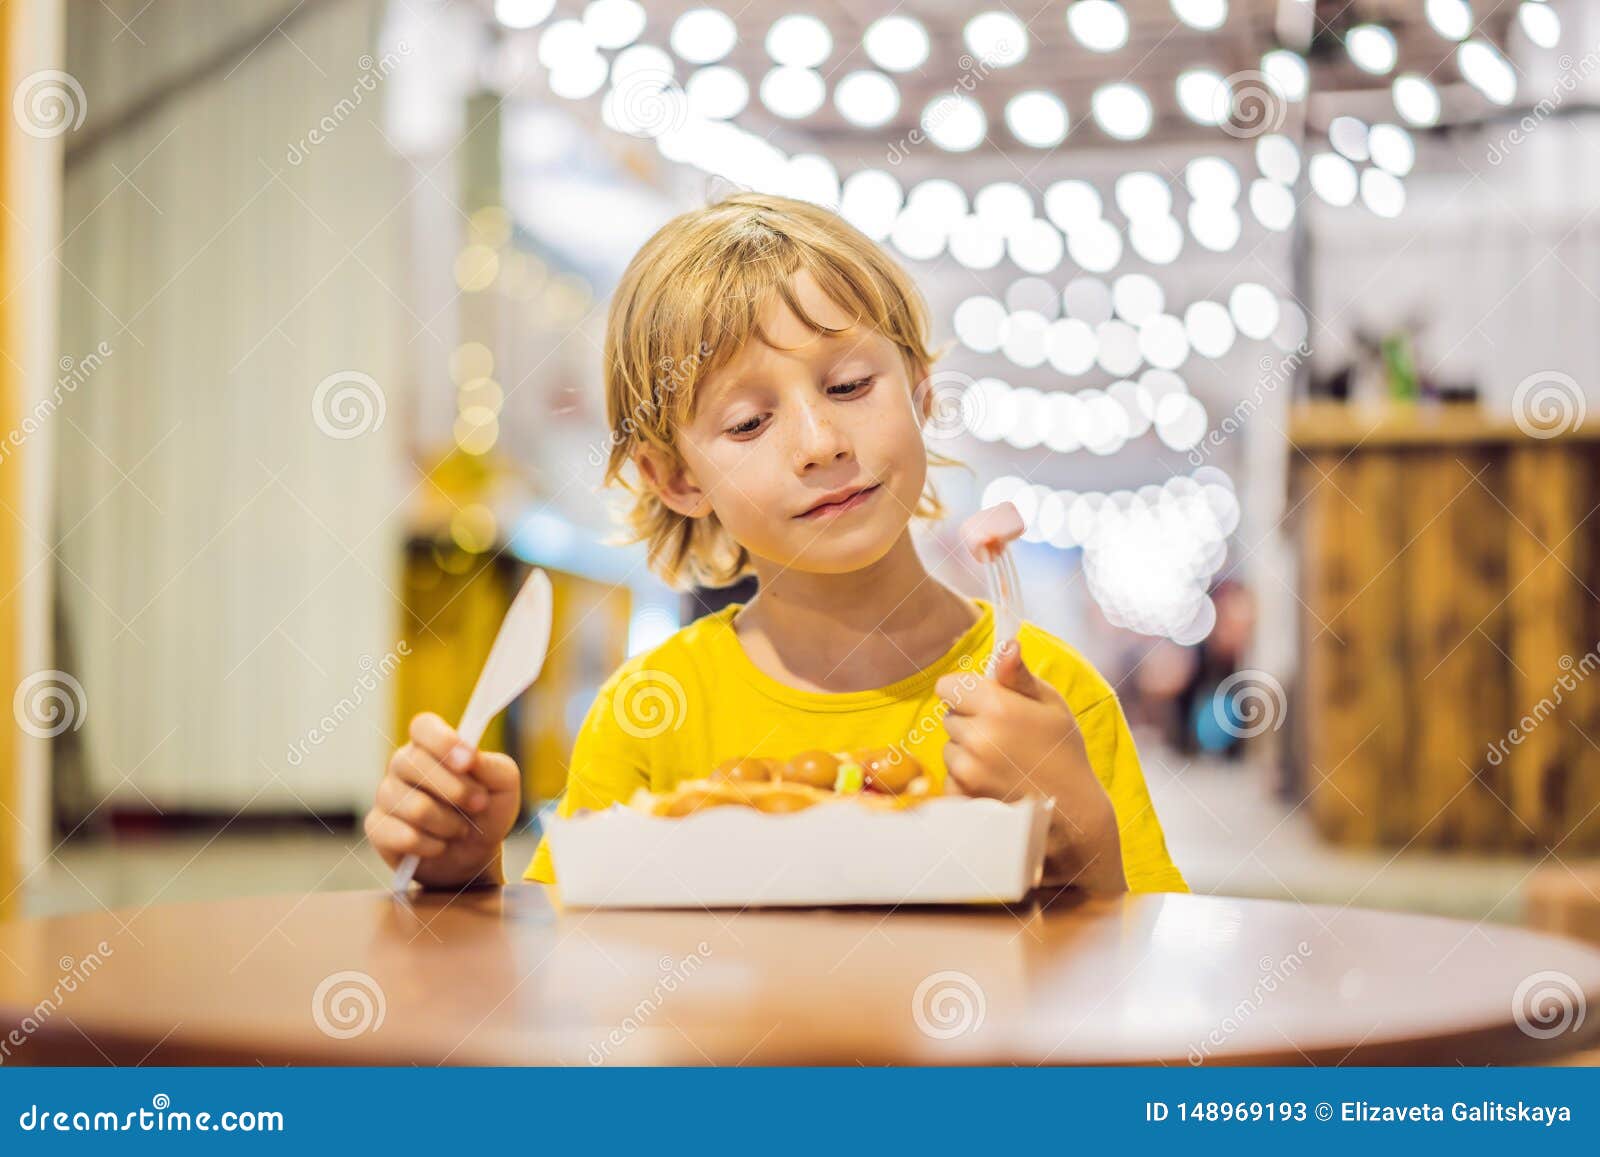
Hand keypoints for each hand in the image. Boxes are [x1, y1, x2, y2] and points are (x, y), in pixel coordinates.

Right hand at [365, 712, 521, 888]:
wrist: (474, 854)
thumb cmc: (485, 811)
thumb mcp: (503, 785)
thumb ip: (491, 765)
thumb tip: (470, 756)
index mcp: (432, 745)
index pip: (423, 726)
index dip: (443, 741)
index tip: (468, 761)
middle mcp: (403, 764)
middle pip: (416, 764)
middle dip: (458, 791)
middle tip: (479, 804)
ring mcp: (386, 795)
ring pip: (416, 807)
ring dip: (450, 824)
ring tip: (460, 829)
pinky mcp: (378, 828)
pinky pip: (404, 837)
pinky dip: (433, 846)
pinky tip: (439, 846)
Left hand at [935, 641, 1127, 894]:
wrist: (1072, 813)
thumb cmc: (1064, 752)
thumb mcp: (1050, 705)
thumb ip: (1019, 675)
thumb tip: (1005, 644)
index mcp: (996, 707)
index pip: (947, 685)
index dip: (965, 691)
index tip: (985, 702)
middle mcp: (976, 736)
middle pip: (949, 716)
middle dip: (969, 721)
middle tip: (1004, 736)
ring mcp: (966, 769)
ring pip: (949, 747)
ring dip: (966, 751)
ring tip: (1002, 761)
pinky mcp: (962, 796)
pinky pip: (950, 776)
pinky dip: (965, 779)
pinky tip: (995, 782)